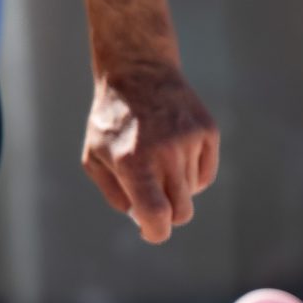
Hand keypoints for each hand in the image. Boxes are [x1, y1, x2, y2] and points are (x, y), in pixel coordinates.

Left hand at [81, 64, 218, 244]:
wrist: (138, 71)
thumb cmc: (112, 119)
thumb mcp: (94, 156)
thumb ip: (114, 193)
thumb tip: (140, 218)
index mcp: (133, 162)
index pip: (157, 215)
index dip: (156, 232)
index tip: (151, 231)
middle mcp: (165, 153)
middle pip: (181, 211)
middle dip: (168, 216)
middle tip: (156, 205)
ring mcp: (190, 140)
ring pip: (192, 192)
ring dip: (176, 188)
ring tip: (158, 162)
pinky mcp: (207, 131)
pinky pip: (206, 173)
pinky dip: (192, 174)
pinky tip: (175, 155)